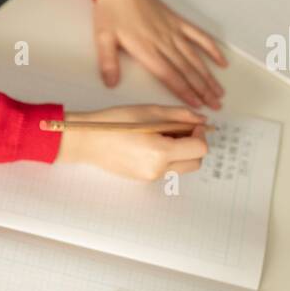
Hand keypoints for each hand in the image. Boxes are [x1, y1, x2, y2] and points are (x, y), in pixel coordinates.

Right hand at [53, 105, 209, 179]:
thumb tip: (202, 120)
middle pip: (196, 162)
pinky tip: (152, 143)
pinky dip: (168, 157)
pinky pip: (167, 169)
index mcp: (161, 152)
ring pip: (182, 167)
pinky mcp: (144, 179)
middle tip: (181, 129)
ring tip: (163, 135)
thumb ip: (180, 115)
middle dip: (195, 145)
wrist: (87, 141)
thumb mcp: (150, 111)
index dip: (201, 133)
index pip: (200, 148)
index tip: (192, 124)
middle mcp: (158, 169)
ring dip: (182, 152)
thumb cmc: (114, 123)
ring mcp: (151, 177)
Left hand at [93, 0, 225, 109]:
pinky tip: (222, 62)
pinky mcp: (178, 22)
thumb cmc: (110, 12)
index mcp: (146, 49)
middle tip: (215, 106)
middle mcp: (164, 42)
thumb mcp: (102, 38)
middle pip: (187, 70)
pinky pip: (199, 36)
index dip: (184, 91)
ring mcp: (174, 31)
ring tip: (220, 92)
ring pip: (195, 57)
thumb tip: (111, 84)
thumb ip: (108, 62)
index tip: (196, 105)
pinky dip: (212, 49)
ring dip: (209, 76)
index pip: (169, 75)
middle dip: (202, 90)